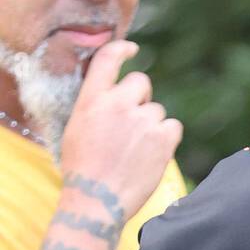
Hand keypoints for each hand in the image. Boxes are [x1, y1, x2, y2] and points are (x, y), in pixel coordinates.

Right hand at [59, 39, 183, 223]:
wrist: (97, 200)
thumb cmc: (83, 170)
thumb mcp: (76, 129)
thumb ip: (95, 105)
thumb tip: (112, 94)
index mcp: (92, 99)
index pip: (108, 59)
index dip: (122, 49)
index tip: (132, 49)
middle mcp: (118, 104)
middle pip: (141, 82)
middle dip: (140, 97)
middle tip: (133, 122)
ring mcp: (142, 120)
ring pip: (157, 109)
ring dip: (151, 124)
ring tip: (136, 149)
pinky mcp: (163, 139)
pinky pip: (173, 126)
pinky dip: (167, 137)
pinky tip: (152, 153)